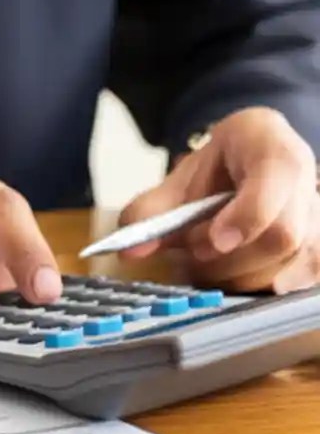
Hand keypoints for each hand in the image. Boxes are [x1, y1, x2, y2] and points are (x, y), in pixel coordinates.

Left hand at [119, 107, 318, 292]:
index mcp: (271, 148)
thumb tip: (130, 249)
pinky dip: (263, 285)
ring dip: (241, 275)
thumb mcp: (178, 180)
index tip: (211, 242)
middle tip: (195, 252)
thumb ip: (151, 211)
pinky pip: (303, 276)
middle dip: (230, 257)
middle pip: (283, 235)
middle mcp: (307, 178)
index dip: (245, 218)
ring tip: (211, 262)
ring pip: (294, 262)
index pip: (275, 180)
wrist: (249, 158)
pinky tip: (236, 275)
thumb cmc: (217, 170)